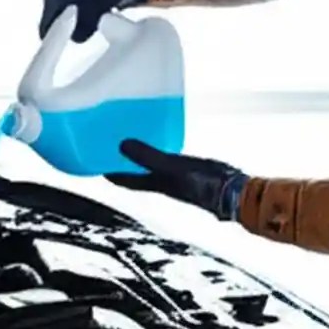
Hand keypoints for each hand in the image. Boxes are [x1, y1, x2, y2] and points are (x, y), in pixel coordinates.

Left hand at [106, 140, 248, 220]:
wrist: (233, 191)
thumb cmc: (201, 184)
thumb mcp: (171, 168)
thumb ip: (148, 156)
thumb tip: (121, 144)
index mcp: (156, 184)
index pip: (126, 180)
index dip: (110, 173)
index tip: (94, 162)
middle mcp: (165, 182)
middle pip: (138, 173)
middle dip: (125, 162)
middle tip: (112, 144)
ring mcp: (180, 176)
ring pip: (154, 165)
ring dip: (144, 156)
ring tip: (135, 137)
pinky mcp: (194, 169)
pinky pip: (172, 158)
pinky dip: (164, 150)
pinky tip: (166, 138)